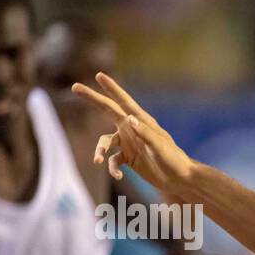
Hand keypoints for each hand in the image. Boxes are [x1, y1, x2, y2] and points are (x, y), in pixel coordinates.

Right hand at [71, 73, 194, 191]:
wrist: (180, 179)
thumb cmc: (173, 160)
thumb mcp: (159, 146)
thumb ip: (145, 133)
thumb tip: (129, 119)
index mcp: (141, 121)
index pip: (123, 101)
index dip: (111, 88)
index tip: (99, 75)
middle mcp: (132, 129)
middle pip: (107, 110)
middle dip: (92, 99)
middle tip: (74, 87)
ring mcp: (129, 143)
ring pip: (105, 142)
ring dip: (100, 151)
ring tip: (98, 161)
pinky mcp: (128, 158)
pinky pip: (113, 160)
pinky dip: (112, 168)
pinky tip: (118, 176)